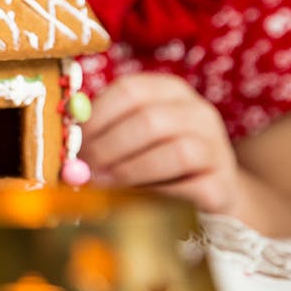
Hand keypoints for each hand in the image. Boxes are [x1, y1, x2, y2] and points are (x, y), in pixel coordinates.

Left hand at [81, 73, 238, 213]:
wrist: (209, 190)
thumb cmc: (155, 159)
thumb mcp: (131, 138)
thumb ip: (102, 134)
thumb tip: (67, 146)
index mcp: (169, 91)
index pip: (129, 90)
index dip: (96, 116)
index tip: (73, 141)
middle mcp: (198, 112)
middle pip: (150, 120)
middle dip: (109, 146)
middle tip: (84, 168)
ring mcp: (216, 146)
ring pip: (175, 152)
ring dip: (131, 170)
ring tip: (103, 183)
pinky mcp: (223, 183)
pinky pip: (191, 187)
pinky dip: (159, 194)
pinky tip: (138, 199)